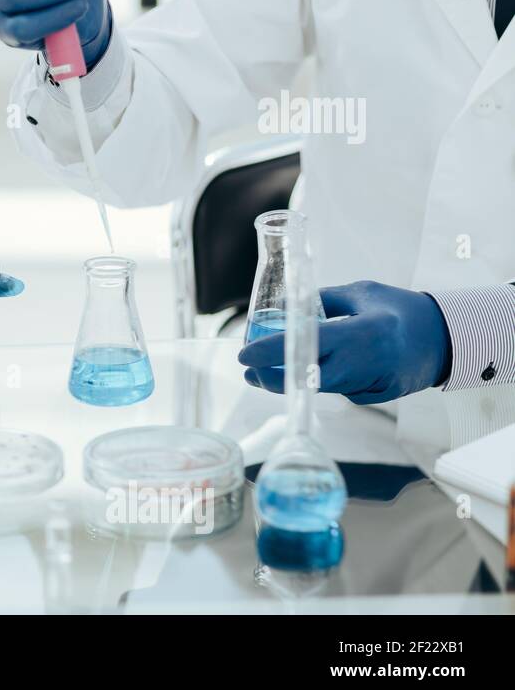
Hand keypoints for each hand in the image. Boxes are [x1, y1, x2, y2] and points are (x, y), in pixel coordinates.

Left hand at [239, 281, 450, 405]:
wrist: (444, 337)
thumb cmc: (399, 308)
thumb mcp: (360, 293)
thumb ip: (321, 301)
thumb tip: (283, 307)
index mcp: (361, 332)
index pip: (306, 345)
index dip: (270, 353)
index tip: (244, 355)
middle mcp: (366, 362)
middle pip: (307, 378)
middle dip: (272, 378)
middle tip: (250, 371)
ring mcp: (374, 383)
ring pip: (322, 386)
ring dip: (295, 378)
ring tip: (273, 367)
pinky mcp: (378, 396)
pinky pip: (341, 389)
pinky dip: (326, 378)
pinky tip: (328, 366)